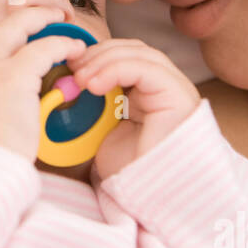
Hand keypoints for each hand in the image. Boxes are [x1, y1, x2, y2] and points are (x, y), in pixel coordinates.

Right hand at [0, 6, 86, 159]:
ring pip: (16, 27)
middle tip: (41, 18)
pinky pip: (44, 48)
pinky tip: (75, 48)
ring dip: (41, 20)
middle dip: (20, 19)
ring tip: (61, 19)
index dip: (0, 43)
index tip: (16, 44)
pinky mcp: (14, 76)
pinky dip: (61, 44)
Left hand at [68, 38, 201, 180]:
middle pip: (132, 50)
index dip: (96, 55)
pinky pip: (147, 68)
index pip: (124, 56)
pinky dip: (117, 69)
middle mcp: (165, 88)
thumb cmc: (127, 171)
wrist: (147, 197)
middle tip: (73, 69)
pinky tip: (95, 85)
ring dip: (104, 60)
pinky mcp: (178, 95)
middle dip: (98, 54)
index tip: (69, 66)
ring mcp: (175, 90)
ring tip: (81, 80)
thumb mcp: (103, 130)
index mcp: (148, 94)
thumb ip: (94, 105)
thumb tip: (69, 83)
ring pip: (140, 54)